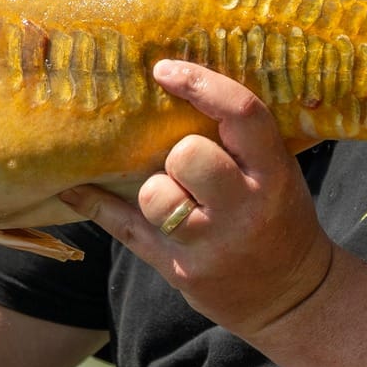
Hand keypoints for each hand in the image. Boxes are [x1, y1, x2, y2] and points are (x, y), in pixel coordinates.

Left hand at [61, 59, 335, 338]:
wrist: (293, 295)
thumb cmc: (279, 218)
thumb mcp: (278, 174)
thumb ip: (242, 140)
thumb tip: (178, 85)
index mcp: (273, 173)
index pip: (241, 113)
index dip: (200, 84)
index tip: (165, 70)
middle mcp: (244, 208)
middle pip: (188, 155)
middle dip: (178, 154)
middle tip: (187, 167)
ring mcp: (210, 244)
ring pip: (155, 194)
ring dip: (155, 189)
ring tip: (174, 198)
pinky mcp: (180, 271)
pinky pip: (124, 227)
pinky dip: (95, 205)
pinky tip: (73, 187)